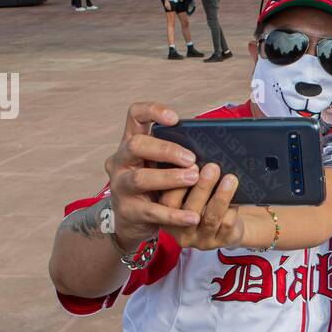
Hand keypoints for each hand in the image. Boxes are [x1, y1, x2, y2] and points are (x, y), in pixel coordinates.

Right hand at [103, 102, 203, 248]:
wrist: (132, 220)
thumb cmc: (154, 185)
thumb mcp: (159, 164)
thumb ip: (175, 154)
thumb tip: (210, 146)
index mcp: (131, 143)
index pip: (135, 115)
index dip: (152, 111)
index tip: (175, 118)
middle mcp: (121, 161)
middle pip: (136, 145)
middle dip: (165, 149)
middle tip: (192, 159)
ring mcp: (121, 186)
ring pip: (140, 178)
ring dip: (170, 178)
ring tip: (194, 179)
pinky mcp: (128, 211)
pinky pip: (152, 212)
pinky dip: (174, 215)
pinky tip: (193, 217)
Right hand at [158, 163, 245, 250]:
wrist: (228, 227)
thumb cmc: (204, 204)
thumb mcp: (189, 196)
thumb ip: (184, 182)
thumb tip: (189, 157)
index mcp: (167, 218)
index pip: (168, 202)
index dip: (178, 185)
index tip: (191, 166)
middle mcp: (181, 233)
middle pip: (190, 210)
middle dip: (203, 187)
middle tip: (212, 168)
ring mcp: (201, 240)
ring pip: (211, 218)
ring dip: (221, 197)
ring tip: (230, 179)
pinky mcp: (221, 242)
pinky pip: (227, 224)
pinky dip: (233, 208)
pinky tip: (237, 196)